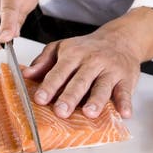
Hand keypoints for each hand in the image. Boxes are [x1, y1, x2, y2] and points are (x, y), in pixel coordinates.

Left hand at [22, 7, 152, 119]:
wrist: (120, 39)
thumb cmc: (88, 48)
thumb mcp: (62, 47)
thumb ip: (44, 61)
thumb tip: (26, 74)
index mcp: (73, 54)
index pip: (59, 71)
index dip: (49, 86)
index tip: (40, 99)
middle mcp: (92, 61)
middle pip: (80, 81)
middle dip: (70, 97)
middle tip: (60, 111)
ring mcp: (110, 70)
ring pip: (103, 86)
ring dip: (96, 100)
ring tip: (89, 113)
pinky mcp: (126, 78)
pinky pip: (126, 92)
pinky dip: (126, 103)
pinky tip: (124, 114)